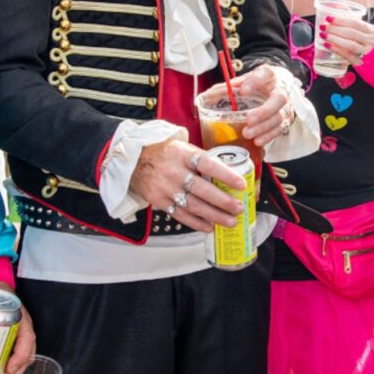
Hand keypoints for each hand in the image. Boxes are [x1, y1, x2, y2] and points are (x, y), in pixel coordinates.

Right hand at [129, 137, 246, 233]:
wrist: (133, 158)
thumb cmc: (163, 152)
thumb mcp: (182, 147)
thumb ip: (202, 159)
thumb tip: (229, 172)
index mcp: (182, 154)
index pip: (207, 164)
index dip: (225, 175)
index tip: (241, 184)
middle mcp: (173, 171)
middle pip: (202, 189)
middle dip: (223, 201)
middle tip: (238, 208)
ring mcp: (164, 187)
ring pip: (193, 205)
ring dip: (214, 215)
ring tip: (230, 221)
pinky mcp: (158, 200)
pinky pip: (180, 214)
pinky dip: (196, 222)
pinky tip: (209, 226)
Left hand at [235, 65, 295, 144]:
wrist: (276, 87)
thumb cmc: (259, 84)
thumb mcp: (246, 80)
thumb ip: (233, 85)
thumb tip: (215, 93)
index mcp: (270, 75)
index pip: (266, 73)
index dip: (256, 81)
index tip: (243, 89)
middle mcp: (281, 89)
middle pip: (279, 99)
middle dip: (264, 111)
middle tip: (249, 119)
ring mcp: (286, 105)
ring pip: (279, 117)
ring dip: (263, 127)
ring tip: (247, 133)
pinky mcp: (286, 119)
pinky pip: (280, 129)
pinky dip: (268, 136)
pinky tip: (257, 140)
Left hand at [316, 10, 373, 64]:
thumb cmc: (371, 46)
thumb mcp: (368, 33)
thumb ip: (355, 23)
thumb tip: (339, 7)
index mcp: (372, 31)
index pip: (355, 23)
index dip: (341, 19)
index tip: (329, 17)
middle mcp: (371, 41)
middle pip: (351, 32)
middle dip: (335, 29)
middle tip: (323, 26)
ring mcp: (367, 52)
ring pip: (349, 44)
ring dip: (334, 39)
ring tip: (323, 35)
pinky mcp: (361, 62)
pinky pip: (348, 55)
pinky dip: (337, 50)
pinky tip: (328, 46)